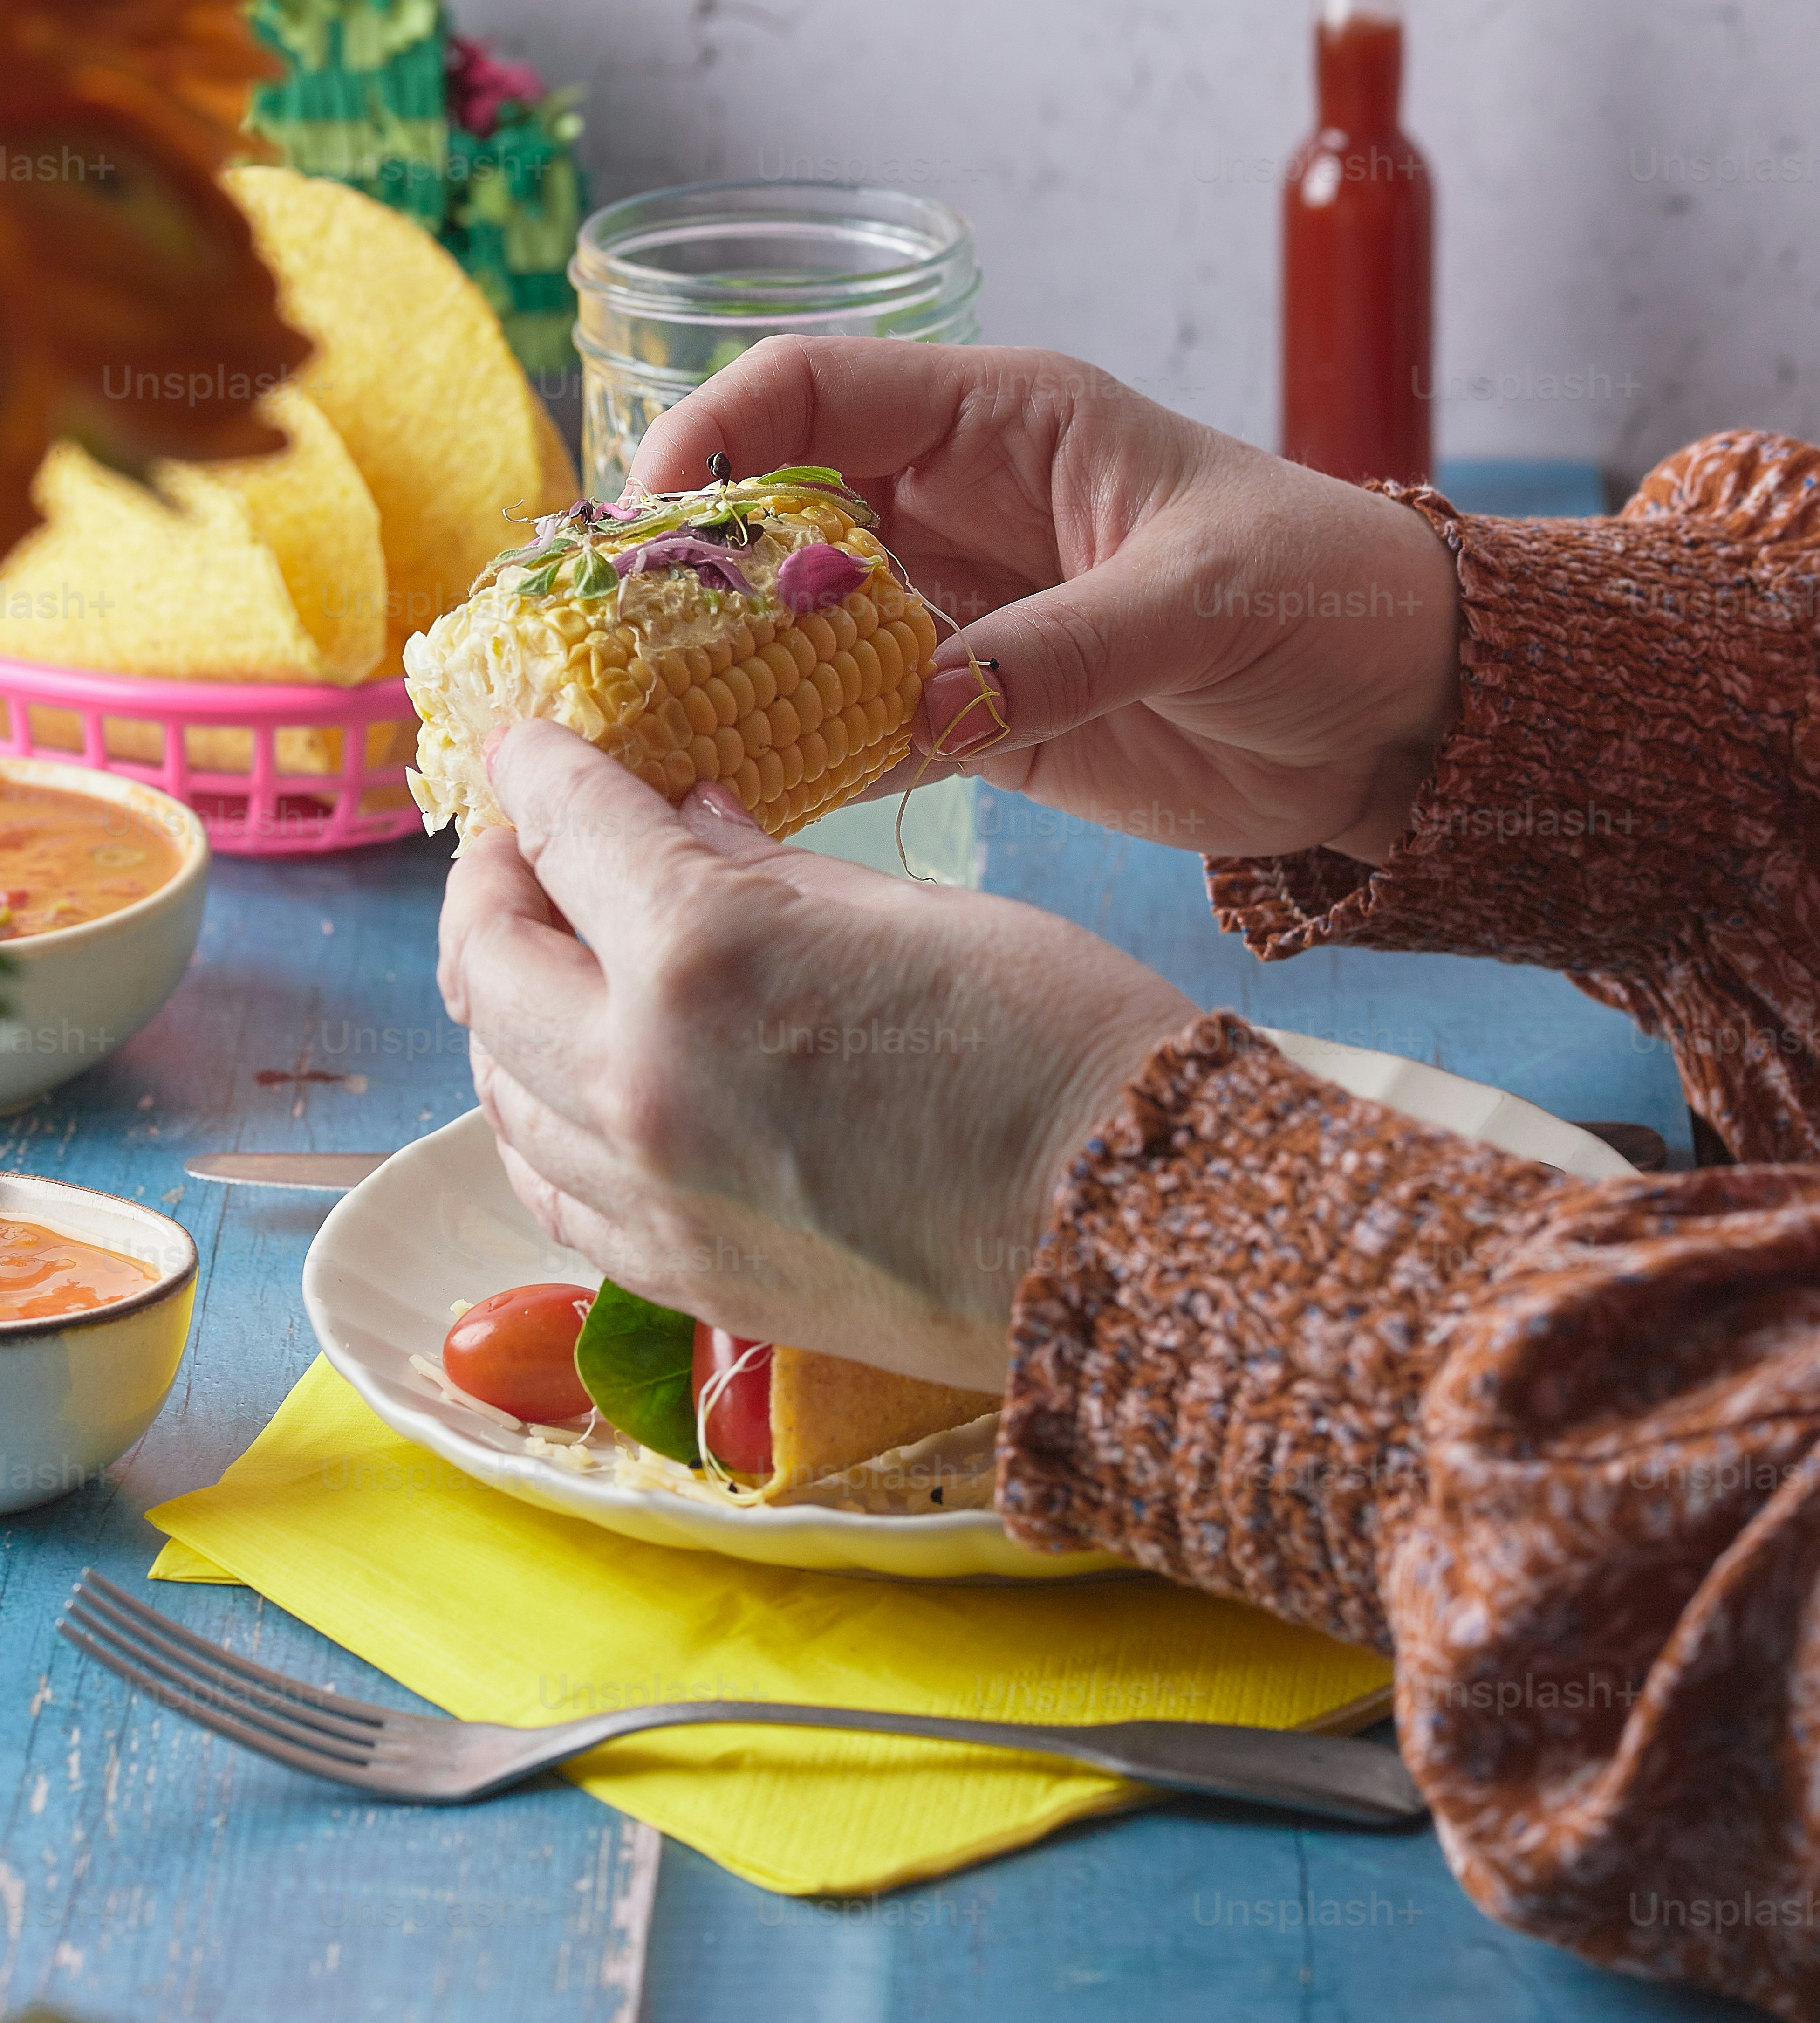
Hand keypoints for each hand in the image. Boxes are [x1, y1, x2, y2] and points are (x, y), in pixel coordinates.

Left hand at [437, 718, 1197, 1387]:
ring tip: (553, 961)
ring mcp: (650, 1195)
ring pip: (498, 1082)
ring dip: (508, 1004)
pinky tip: (576, 1084)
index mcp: (702, 952)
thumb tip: (685, 823)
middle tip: (531, 851)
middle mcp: (641, 1078)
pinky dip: (539, 1119)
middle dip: (495, 883)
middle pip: (485, 959)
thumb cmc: (1057, 1044)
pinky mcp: (682, 1277)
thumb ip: (764, 869)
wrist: (1132, 1232)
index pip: (564, 826)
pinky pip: (548, 1189)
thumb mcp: (911, 909)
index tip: (528, 745)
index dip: (538, 765)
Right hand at [627, 339, 1459, 860]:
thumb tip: (921, 702)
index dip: (713, 436)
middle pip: (772, 512)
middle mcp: (953, 509)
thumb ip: (1061, 647)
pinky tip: (743, 795)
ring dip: (725, 672)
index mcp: (1001, 422)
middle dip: (689, 569)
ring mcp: (955, 614)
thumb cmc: (1327, 598)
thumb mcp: (1203, 601)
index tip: (651, 517)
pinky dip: (798, 757)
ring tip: (647, 733)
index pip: (811, 390)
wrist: (1407, 715)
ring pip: (794, 626)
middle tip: (616, 650)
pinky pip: (853, 725)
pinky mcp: (974, 716)